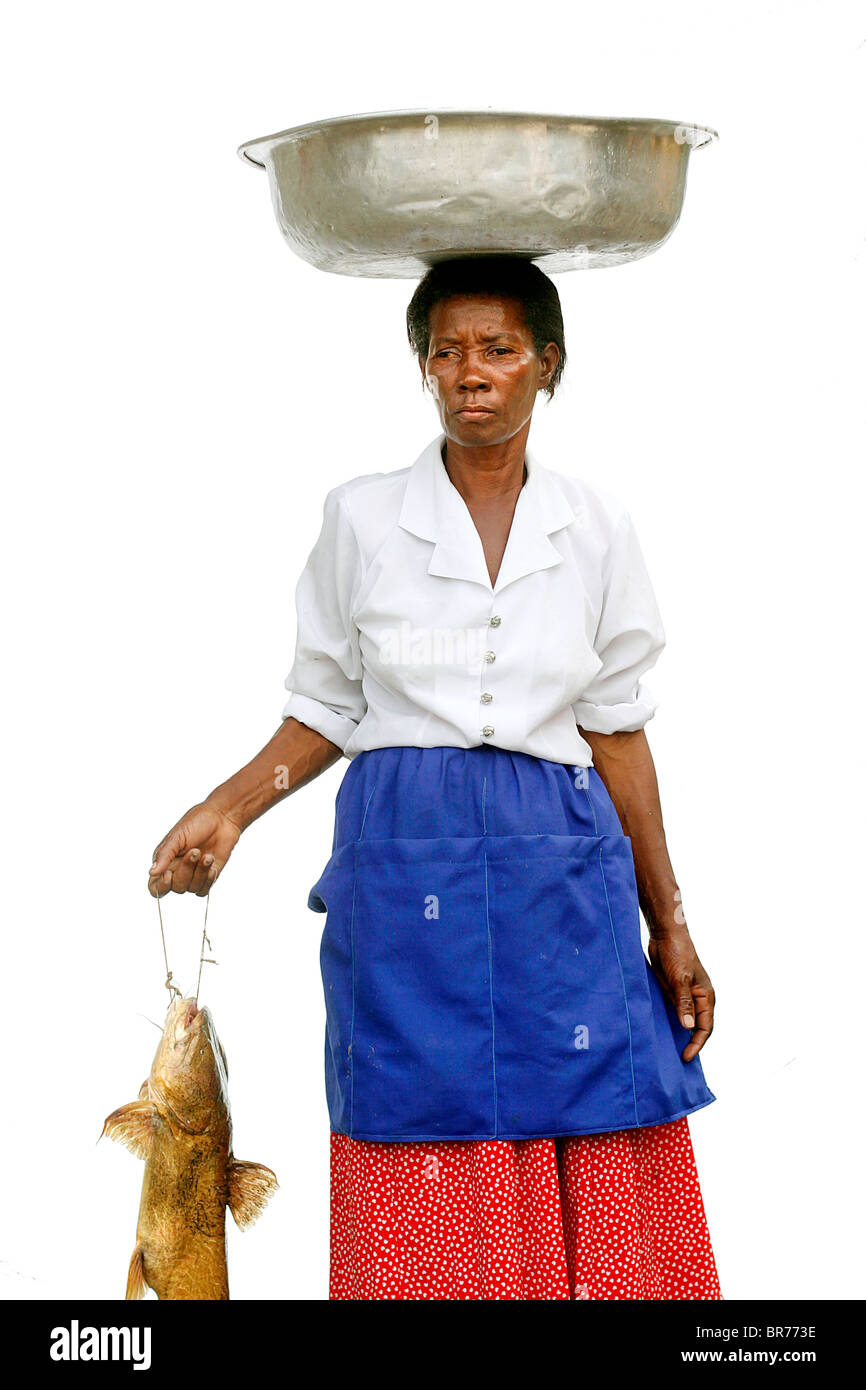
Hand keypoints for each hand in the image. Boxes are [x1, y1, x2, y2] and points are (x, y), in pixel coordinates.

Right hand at [148, 803, 240, 896]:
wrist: (222, 819)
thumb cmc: (196, 823)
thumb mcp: (177, 836)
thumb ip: (164, 855)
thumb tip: (151, 872)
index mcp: (164, 862)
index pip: (155, 886)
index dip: (161, 886)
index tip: (169, 874)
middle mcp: (177, 871)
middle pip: (176, 887)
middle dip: (186, 870)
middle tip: (195, 851)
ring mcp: (193, 875)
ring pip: (192, 889)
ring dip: (200, 872)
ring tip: (207, 855)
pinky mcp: (208, 876)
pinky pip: (204, 890)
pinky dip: (208, 880)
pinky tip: (213, 865)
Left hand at [647, 927, 714, 1062]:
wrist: (664, 935)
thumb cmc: (677, 953)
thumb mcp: (681, 978)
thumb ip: (684, 1002)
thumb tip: (688, 1027)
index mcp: (705, 997)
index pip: (705, 1027)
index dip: (697, 1044)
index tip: (686, 1057)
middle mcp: (697, 999)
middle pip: (695, 1027)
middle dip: (689, 1043)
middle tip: (677, 1060)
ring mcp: (683, 996)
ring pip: (682, 1021)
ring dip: (677, 1034)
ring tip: (666, 1052)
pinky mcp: (671, 992)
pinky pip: (671, 1012)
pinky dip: (667, 1022)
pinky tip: (657, 1032)